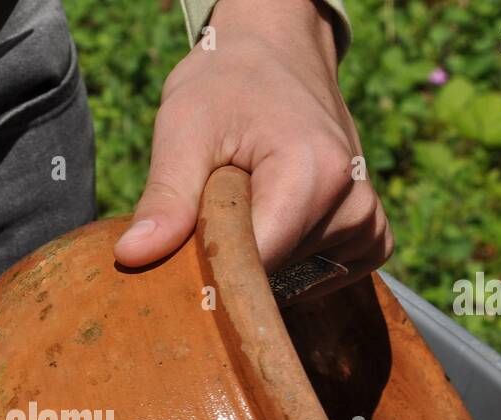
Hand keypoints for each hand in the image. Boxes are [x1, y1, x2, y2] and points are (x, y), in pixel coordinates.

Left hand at [115, 0, 391, 293]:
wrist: (277, 55)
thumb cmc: (227, 83)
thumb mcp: (185, 128)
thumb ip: (165, 198)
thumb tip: (130, 257)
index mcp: (313, 175)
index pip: (255, 266)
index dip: (210, 269)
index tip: (183, 251)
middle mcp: (354, 204)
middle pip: (271, 277)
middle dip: (230, 255)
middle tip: (214, 202)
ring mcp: (367, 223)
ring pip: (291, 282)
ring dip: (258, 254)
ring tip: (249, 196)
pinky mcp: (370, 235)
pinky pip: (324, 277)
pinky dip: (290, 261)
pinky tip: (274, 219)